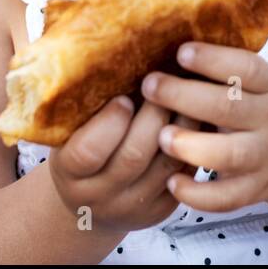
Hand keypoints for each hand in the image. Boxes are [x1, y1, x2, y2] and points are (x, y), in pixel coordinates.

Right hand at [48, 95, 199, 234]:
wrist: (91, 203)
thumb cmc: (82, 150)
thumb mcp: (71, 134)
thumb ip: (86, 109)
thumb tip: (116, 59)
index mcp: (69, 173)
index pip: (87, 151)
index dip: (110, 121)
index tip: (123, 97)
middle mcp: (99, 196)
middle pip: (134, 156)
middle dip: (153, 115)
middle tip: (163, 86)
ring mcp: (133, 207)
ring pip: (167, 164)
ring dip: (183, 125)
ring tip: (189, 93)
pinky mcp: (162, 209)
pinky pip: (185, 173)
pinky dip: (195, 142)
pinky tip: (198, 117)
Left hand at [141, 41, 267, 212]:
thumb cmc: (260, 108)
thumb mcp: (256, 82)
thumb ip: (223, 70)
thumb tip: (165, 42)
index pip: (246, 68)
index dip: (213, 60)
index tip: (180, 52)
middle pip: (230, 108)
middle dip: (185, 97)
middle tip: (150, 86)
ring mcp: (265, 156)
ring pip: (230, 155)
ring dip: (192, 146)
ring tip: (160, 137)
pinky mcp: (255, 189)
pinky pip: (227, 198)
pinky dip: (198, 195)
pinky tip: (172, 182)